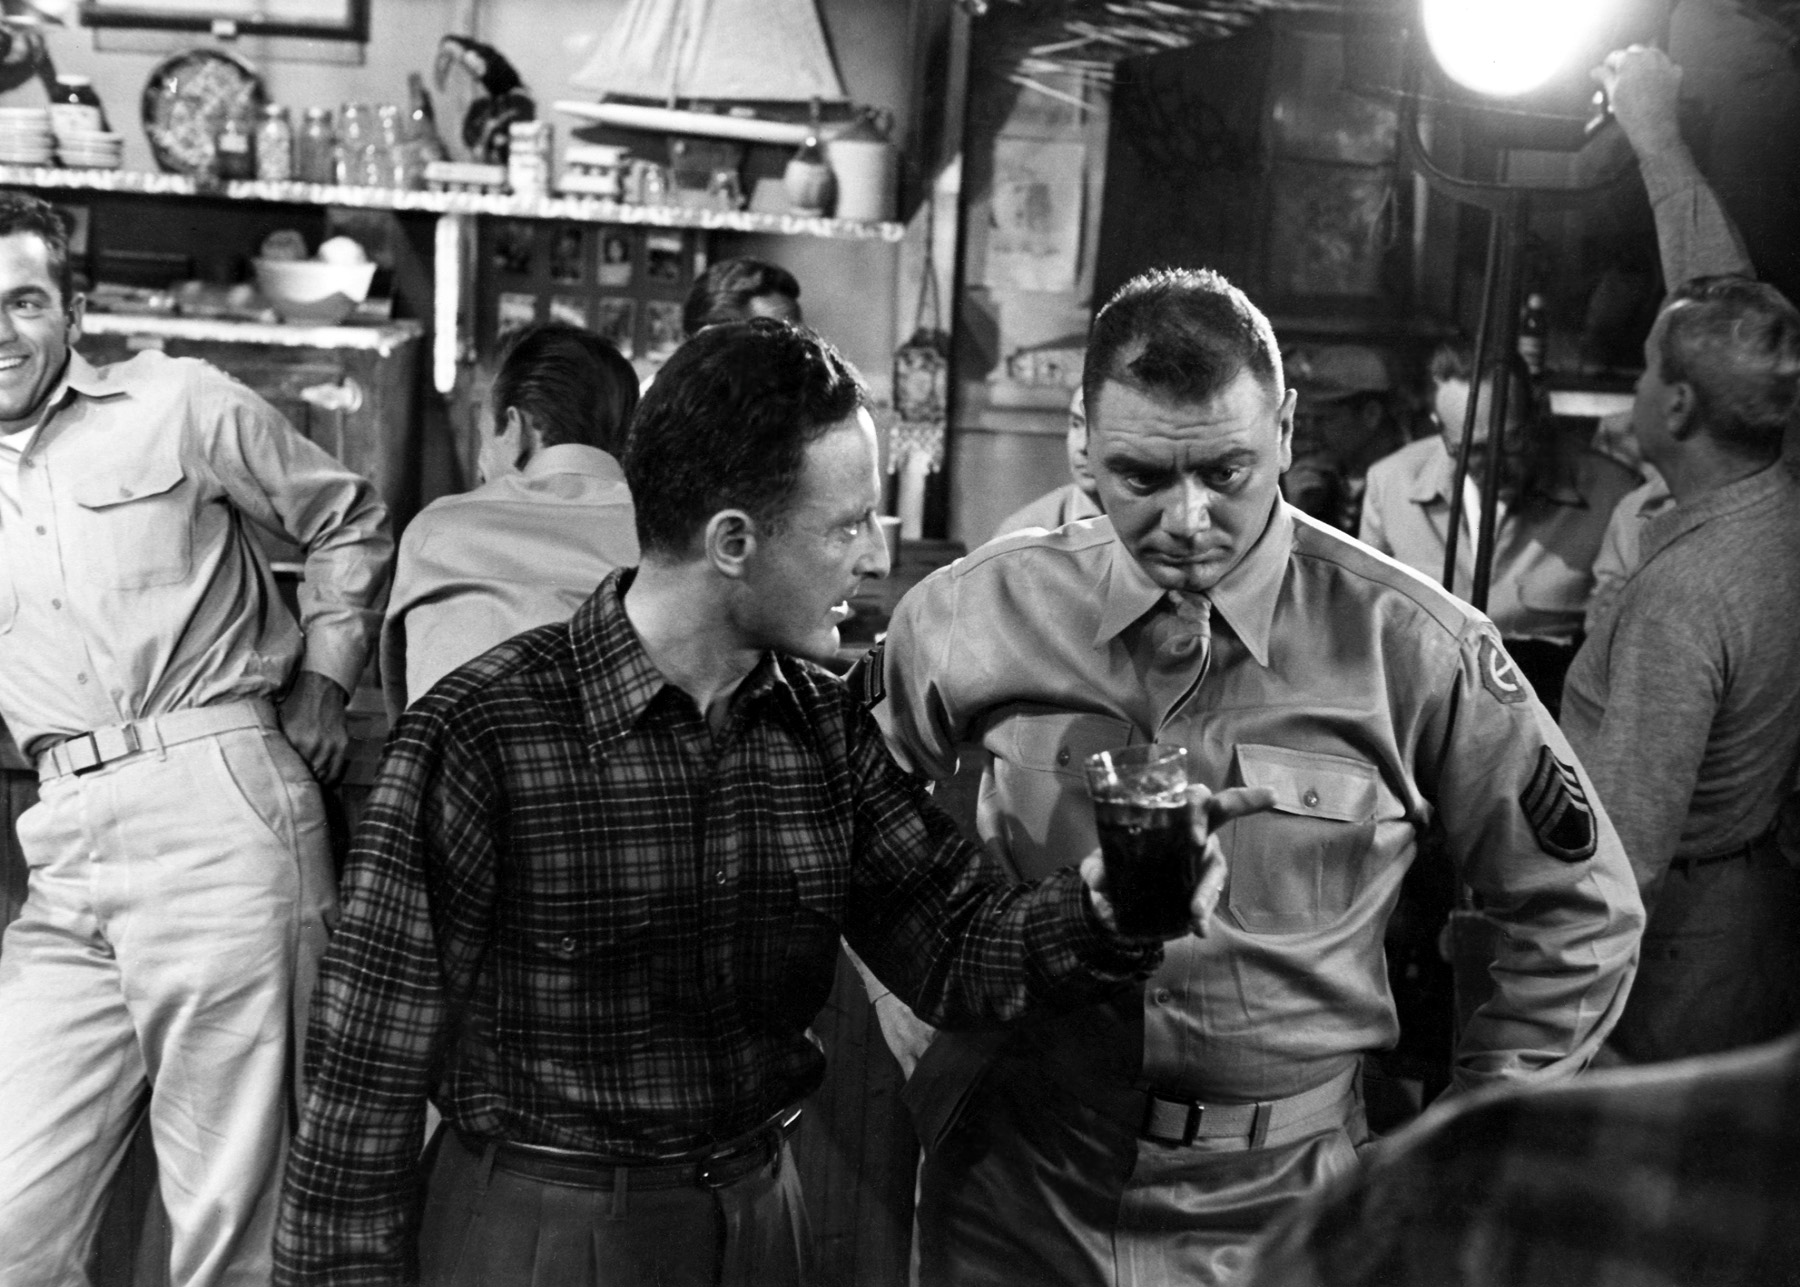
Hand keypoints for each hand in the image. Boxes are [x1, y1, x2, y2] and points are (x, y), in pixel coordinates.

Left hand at [280, 670, 350, 783]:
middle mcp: (312, 745)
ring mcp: (329, 746)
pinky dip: (329, 780)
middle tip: (294, 789)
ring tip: (308, 787)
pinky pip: (336, 771)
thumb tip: (267, 761)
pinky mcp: (341, 745)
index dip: (286, 779)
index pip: (289, 770)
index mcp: (293, 740)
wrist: (321, 689)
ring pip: (321, 776)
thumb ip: (277, 742)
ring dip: (314, 783)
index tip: (282, 786)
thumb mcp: (280, 722)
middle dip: (300, 783)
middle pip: (305, 776)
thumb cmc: (296, 705)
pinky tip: (323, 782)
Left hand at [1081, 783, 1277, 940]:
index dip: (1195, 800)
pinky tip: (1200, 928)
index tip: (1186, 820)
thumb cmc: (1115, 867)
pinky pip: (1210, 899)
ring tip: (1195, 911)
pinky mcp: (1205, 890)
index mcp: (1171, 815)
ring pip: (1216, 867)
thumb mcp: (1100, 867)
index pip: (1191, 795)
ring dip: (1207, 888)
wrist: (1118, 904)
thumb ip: (1097, 868)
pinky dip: (1206, 915)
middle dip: (1238, 806)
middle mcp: (1195, 831)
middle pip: (1221, 810)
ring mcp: (1204, 861)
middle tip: (1197, 840)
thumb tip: (1099, 878)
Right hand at [1591, 45, 1683, 155]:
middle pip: (1634, 51)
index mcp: (1629, 59)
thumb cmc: (1629, 111)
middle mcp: (1648, 55)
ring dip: (1644, 63)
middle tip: (1622, 78)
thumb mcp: (1612, 93)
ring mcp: (1664, 62)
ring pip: (1651, 55)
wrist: (1654, 127)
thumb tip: (1594, 70)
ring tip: (1638, 80)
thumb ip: (1604, 76)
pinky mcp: (1676, 71)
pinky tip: (1653, 85)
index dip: (1608, 66)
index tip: (1606, 74)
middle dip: (1627, 62)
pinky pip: (1665, 65)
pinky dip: (1659, 71)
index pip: (1614, 56)